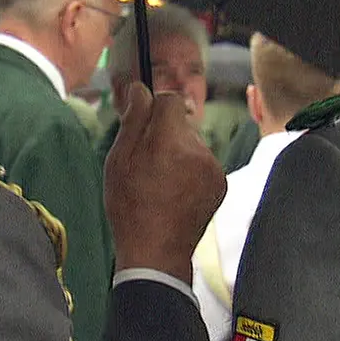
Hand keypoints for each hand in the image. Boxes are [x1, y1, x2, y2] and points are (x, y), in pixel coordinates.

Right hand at [105, 84, 226, 281]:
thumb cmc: (130, 207)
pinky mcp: (220, 182)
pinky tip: (175, 191)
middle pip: (181, 123)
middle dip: (164, 134)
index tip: (141, 126)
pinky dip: (190, 169)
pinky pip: (202, 161)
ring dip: (177, 152)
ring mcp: (213, 167)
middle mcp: (198, 150)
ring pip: (192, 142)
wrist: (156, 253)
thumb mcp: (119, 161)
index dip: (153, 109)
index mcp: (170, 142)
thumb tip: (139, 87)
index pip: (169, 100)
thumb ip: (134, 120)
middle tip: (145, 163)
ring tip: (160, 182)